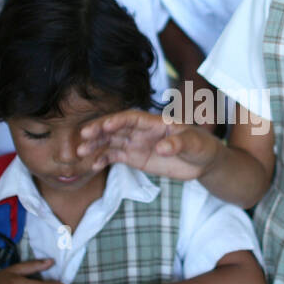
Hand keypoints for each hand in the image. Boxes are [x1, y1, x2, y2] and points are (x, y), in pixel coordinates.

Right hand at [77, 109, 220, 180]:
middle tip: (83, 137)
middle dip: (99, 131)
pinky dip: (103, 159)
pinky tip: (92, 165)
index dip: (118, 120)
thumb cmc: (201, 146)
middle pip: (116, 128)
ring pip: (111, 141)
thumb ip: (179, 144)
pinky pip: (115, 157)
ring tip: (80, 152)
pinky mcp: (135, 157)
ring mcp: (137, 144)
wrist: (203, 161)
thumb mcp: (195, 144)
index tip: (105, 126)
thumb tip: (161, 148)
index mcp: (155, 122)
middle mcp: (142, 131)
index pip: (132, 118)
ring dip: (95, 145)